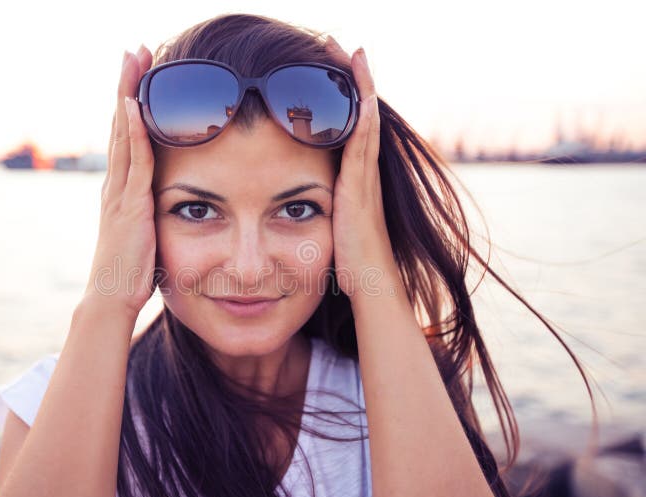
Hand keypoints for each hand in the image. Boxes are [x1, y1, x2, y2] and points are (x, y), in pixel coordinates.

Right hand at [83, 45, 155, 319]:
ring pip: (124, 134)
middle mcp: (114, 184)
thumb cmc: (128, 272)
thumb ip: (144, 213)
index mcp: (118, 190)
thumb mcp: (140, 233)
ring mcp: (119, 193)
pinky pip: (133, 161)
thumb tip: (156, 206)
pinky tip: (133, 105)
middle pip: (120, 124)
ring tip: (133, 60)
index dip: (129, 103)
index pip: (125, 137)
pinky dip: (133, 131)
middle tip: (132, 51)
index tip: (137, 73)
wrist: (111, 298)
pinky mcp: (130, 205)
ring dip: (128, 95)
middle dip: (126, 85)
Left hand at [325, 37, 395, 298]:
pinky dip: (365, 113)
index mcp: (352, 176)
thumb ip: (319, 202)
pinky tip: (362, 90)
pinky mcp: (362, 186)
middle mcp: (363, 170)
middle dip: (351, 78)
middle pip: (360, 113)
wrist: (367, 283)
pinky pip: (365, 142)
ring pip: (365, 120)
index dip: (342, 94)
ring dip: (359, 85)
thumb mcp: (329, 222)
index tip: (329, 64)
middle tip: (340, 44)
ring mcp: (366, 176)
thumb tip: (297, 198)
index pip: (349, 124)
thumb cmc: (347, 260)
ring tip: (351, 51)